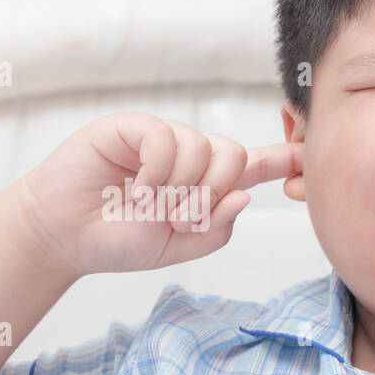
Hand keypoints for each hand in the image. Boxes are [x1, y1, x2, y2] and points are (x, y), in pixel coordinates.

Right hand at [15, 111, 302, 274]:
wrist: (64, 236)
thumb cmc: (117, 240)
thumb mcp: (175, 246)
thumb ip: (214, 229)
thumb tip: (244, 196)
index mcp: (203, 183)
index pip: (253, 166)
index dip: (284, 159)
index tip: (311, 156)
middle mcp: (187, 155)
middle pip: (234, 156)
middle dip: (213, 194)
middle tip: (178, 218)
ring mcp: (161, 138)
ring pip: (203, 150)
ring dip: (180, 188)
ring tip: (149, 208)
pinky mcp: (132, 127)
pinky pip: (167, 140)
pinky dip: (158, 171)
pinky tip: (138, 190)